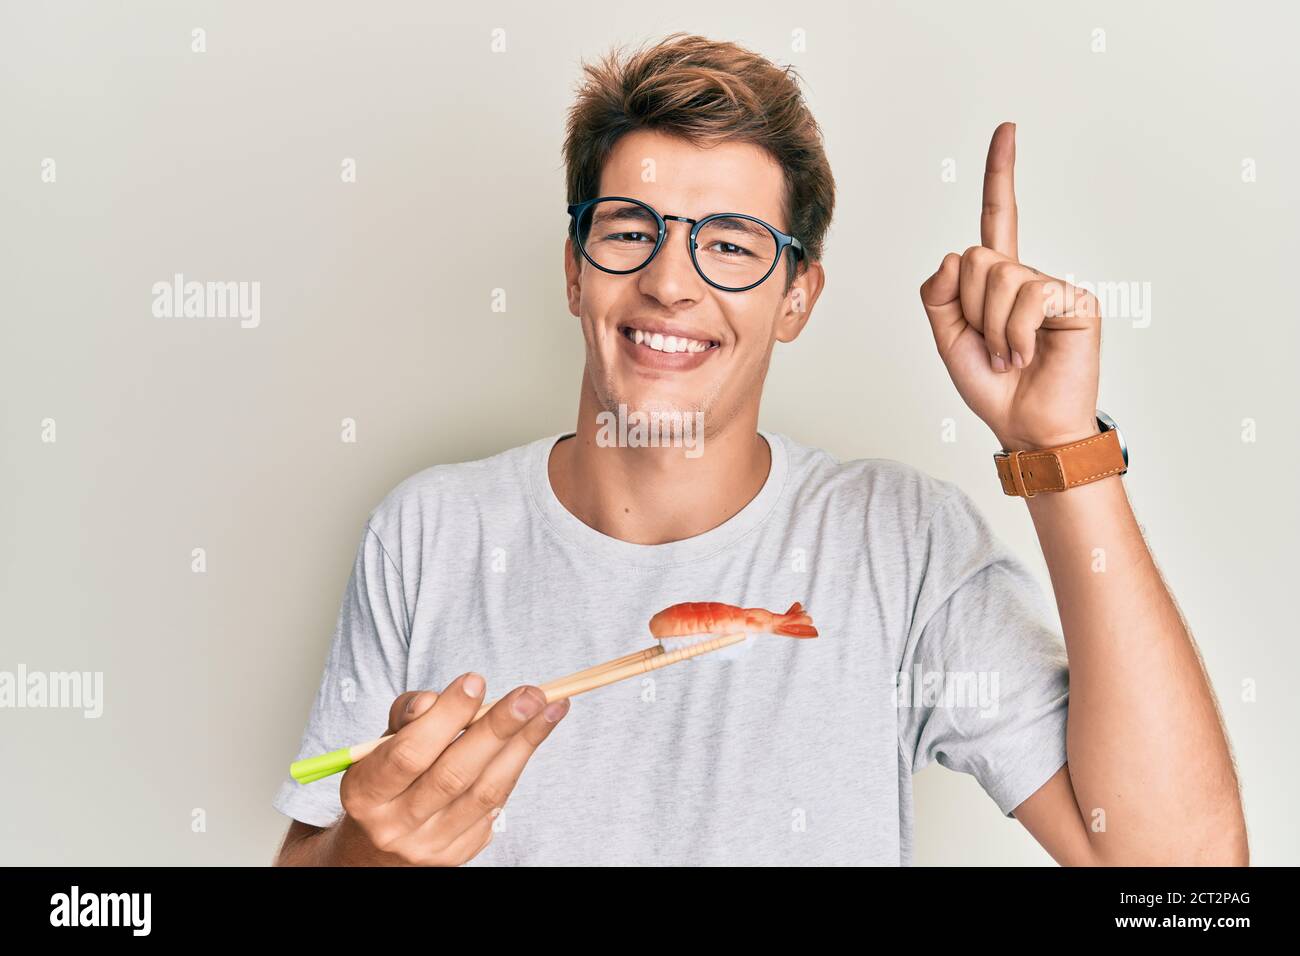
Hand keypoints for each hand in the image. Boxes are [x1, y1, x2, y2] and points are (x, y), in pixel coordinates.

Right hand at [329, 673, 569, 865]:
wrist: (377, 845)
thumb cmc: (386, 776)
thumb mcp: (382, 743)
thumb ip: (407, 717)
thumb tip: (433, 700)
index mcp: (365, 792)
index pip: (410, 752)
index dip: (446, 716)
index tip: (476, 680)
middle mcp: (395, 826)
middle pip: (454, 774)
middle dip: (498, 729)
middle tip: (532, 694)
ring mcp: (429, 847)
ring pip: (485, 792)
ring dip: (523, 746)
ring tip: (550, 709)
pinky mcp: (457, 856)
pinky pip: (495, 808)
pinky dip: (514, 769)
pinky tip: (531, 740)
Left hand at [919, 122, 1102, 451]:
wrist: (1026, 427)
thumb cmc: (993, 386)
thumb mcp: (948, 339)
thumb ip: (938, 295)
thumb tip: (955, 254)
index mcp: (996, 282)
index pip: (999, 218)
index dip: (1001, 174)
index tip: (1007, 130)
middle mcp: (1027, 276)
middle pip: (976, 259)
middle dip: (969, 309)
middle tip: (990, 347)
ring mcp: (1053, 286)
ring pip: (998, 276)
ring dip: (992, 326)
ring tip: (1008, 354)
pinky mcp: (1075, 300)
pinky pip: (1027, 296)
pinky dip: (1014, 332)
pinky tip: (1027, 354)